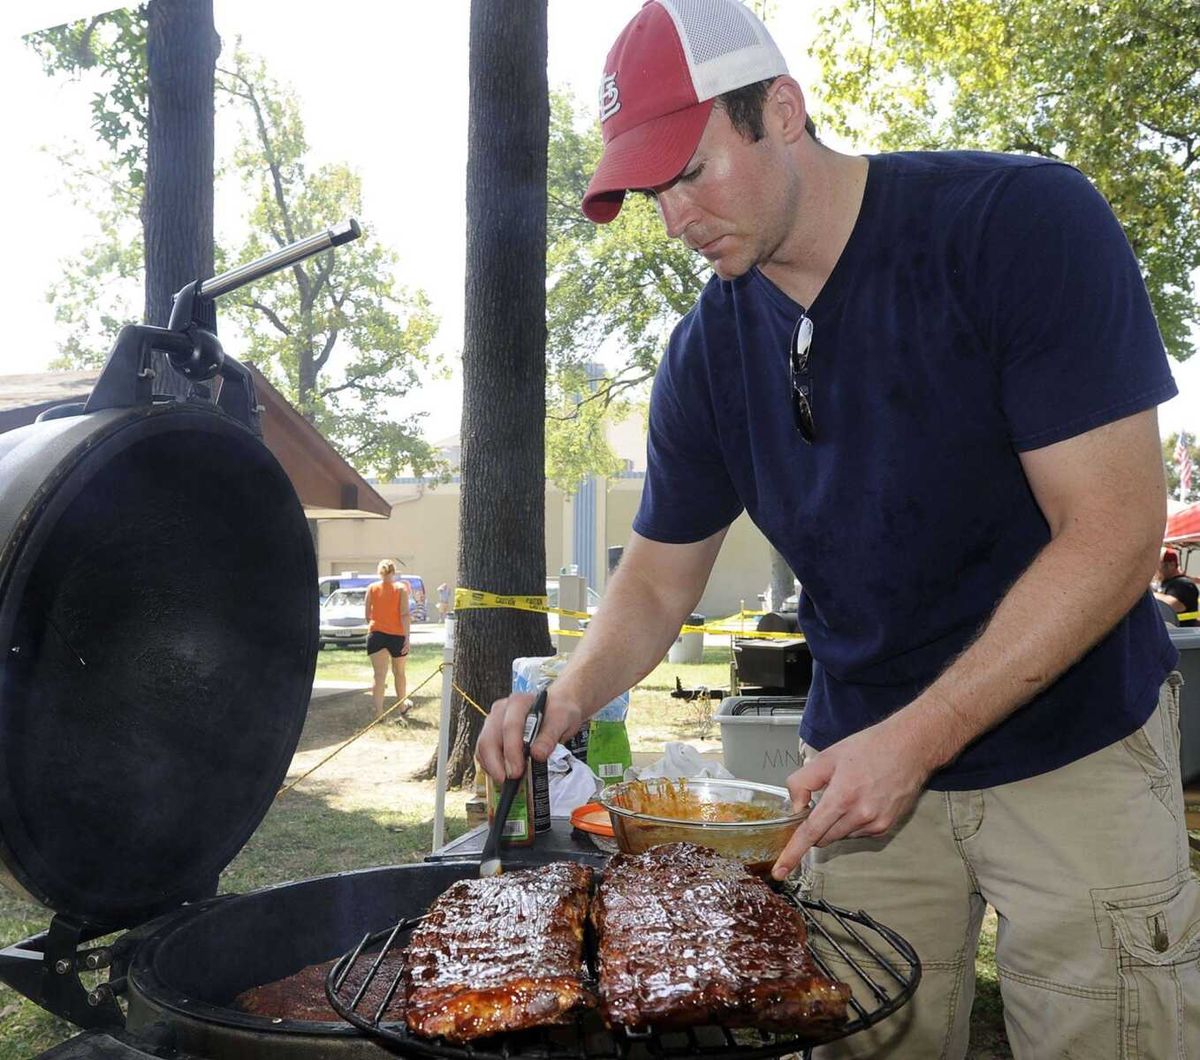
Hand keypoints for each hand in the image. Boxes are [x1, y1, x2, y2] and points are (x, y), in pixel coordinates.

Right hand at [476, 688, 582, 782]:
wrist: (556, 707)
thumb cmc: (558, 711)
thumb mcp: (562, 720)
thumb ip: (550, 736)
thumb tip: (537, 754)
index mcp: (518, 702)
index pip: (510, 727)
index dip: (512, 751)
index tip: (517, 771)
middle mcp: (501, 710)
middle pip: (489, 738)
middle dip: (497, 763)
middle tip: (509, 780)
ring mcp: (494, 722)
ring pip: (483, 747)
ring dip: (492, 767)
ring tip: (506, 781)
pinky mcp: (492, 734)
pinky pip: (483, 753)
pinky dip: (491, 766)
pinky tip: (503, 775)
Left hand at [770, 718, 932, 879]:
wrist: (910, 748)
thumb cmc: (869, 748)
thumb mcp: (827, 756)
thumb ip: (803, 782)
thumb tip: (796, 807)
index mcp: (842, 797)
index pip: (811, 832)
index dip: (793, 853)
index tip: (780, 870)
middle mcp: (860, 816)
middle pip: (823, 838)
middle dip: (815, 826)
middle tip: (821, 800)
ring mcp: (875, 824)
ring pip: (840, 836)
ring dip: (834, 823)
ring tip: (848, 793)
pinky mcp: (885, 827)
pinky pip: (856, 833)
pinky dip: (850, 822)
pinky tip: (860, 800)